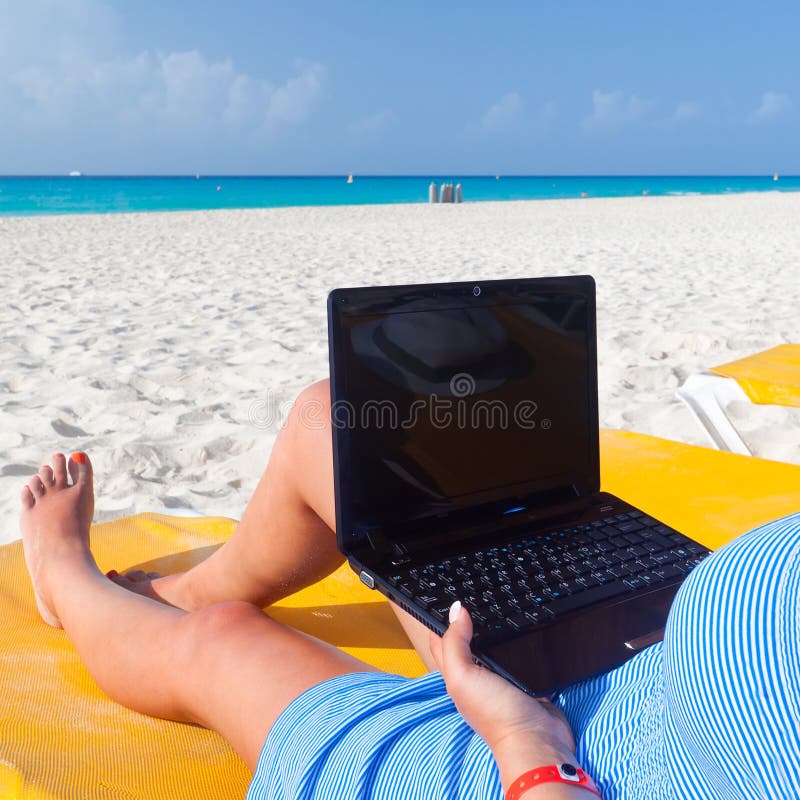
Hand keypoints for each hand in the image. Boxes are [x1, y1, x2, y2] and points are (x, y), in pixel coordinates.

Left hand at [429, 601, 575, 759]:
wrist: (537, 740)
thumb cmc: (495, 713)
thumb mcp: (463, 676)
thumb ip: (456, 643)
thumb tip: (456, 609)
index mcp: (457, 675)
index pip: (442, 642)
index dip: (440, 619)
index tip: (445, 595)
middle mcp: (476, 676)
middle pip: (466, 641)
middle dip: (466, 620)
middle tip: (471, 594)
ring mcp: (500, 678)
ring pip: (492, 646)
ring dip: (492, 629)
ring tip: (495, 602)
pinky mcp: (523, 680)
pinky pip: (517, 655)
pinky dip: (516, 642)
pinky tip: (521, 625)